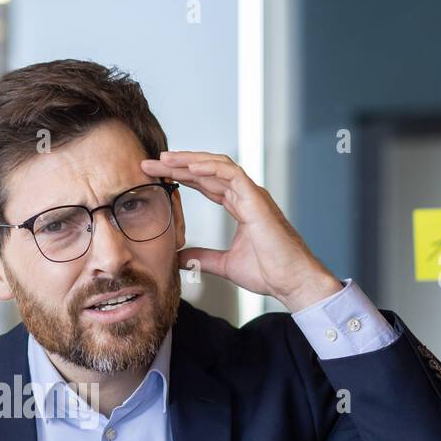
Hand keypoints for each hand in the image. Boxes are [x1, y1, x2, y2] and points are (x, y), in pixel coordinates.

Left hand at [140, 150, 341, 311]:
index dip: (181, 177)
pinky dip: (211, 167)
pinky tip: (190, 166)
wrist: (291, 281)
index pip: (205, 184)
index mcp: (240, 206)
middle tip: (149, 164)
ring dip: (189, 160)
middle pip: (207, 171)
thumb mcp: (224, 265)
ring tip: (165, 159)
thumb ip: (202, 258)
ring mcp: (252, 195)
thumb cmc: (268, 272)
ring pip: (217, 166)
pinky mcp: (257, 199)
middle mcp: (245, 195)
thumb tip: (178, 259)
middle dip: (178, 165)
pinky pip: (232, 174)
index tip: (155, 177)